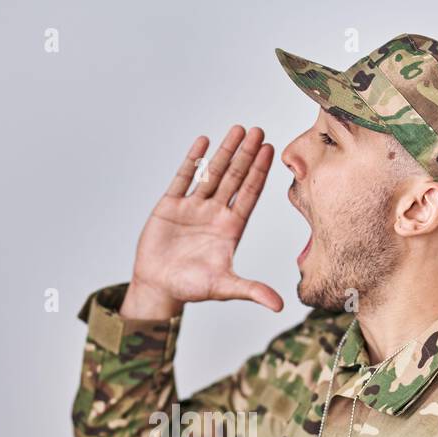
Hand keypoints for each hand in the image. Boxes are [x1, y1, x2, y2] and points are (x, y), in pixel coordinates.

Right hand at [122, 126, 283, 318]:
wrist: (157, 288)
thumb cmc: (191, 289)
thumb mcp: (224, 287)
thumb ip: (251, 291)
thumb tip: (280, 306)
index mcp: (230, 228)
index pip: (249, 194)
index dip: (259, 172)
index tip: (271, 150)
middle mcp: (214, 214)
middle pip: (234, 178)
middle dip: (246, 155)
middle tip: (258, 131)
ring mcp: (193, 208)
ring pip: (211, 173)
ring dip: (224, 152)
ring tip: (238, 129)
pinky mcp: (170, 206)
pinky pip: (183, 178)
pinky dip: (192, 160)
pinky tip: (203, 142)